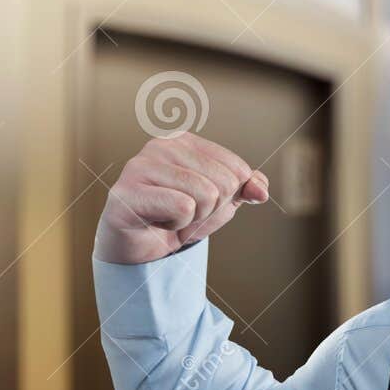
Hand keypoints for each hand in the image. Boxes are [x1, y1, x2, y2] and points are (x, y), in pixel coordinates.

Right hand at [94, 132, 269, 264]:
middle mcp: (161, 145)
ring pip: (205, 194)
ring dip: (193, 218)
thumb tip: (261, 190)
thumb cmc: (177, 218)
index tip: (201, 203)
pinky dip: (177, 224)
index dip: (229, 197)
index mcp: (184, 141)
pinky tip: (157, 221)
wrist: (140, 247)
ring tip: (170, 217)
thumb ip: (244, 189)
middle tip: (184, 214)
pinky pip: (182, 207)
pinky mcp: (128, 191)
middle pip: (224, 181)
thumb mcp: (220, 203)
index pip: (238, 168)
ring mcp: (140, 165)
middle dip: (211, 209)